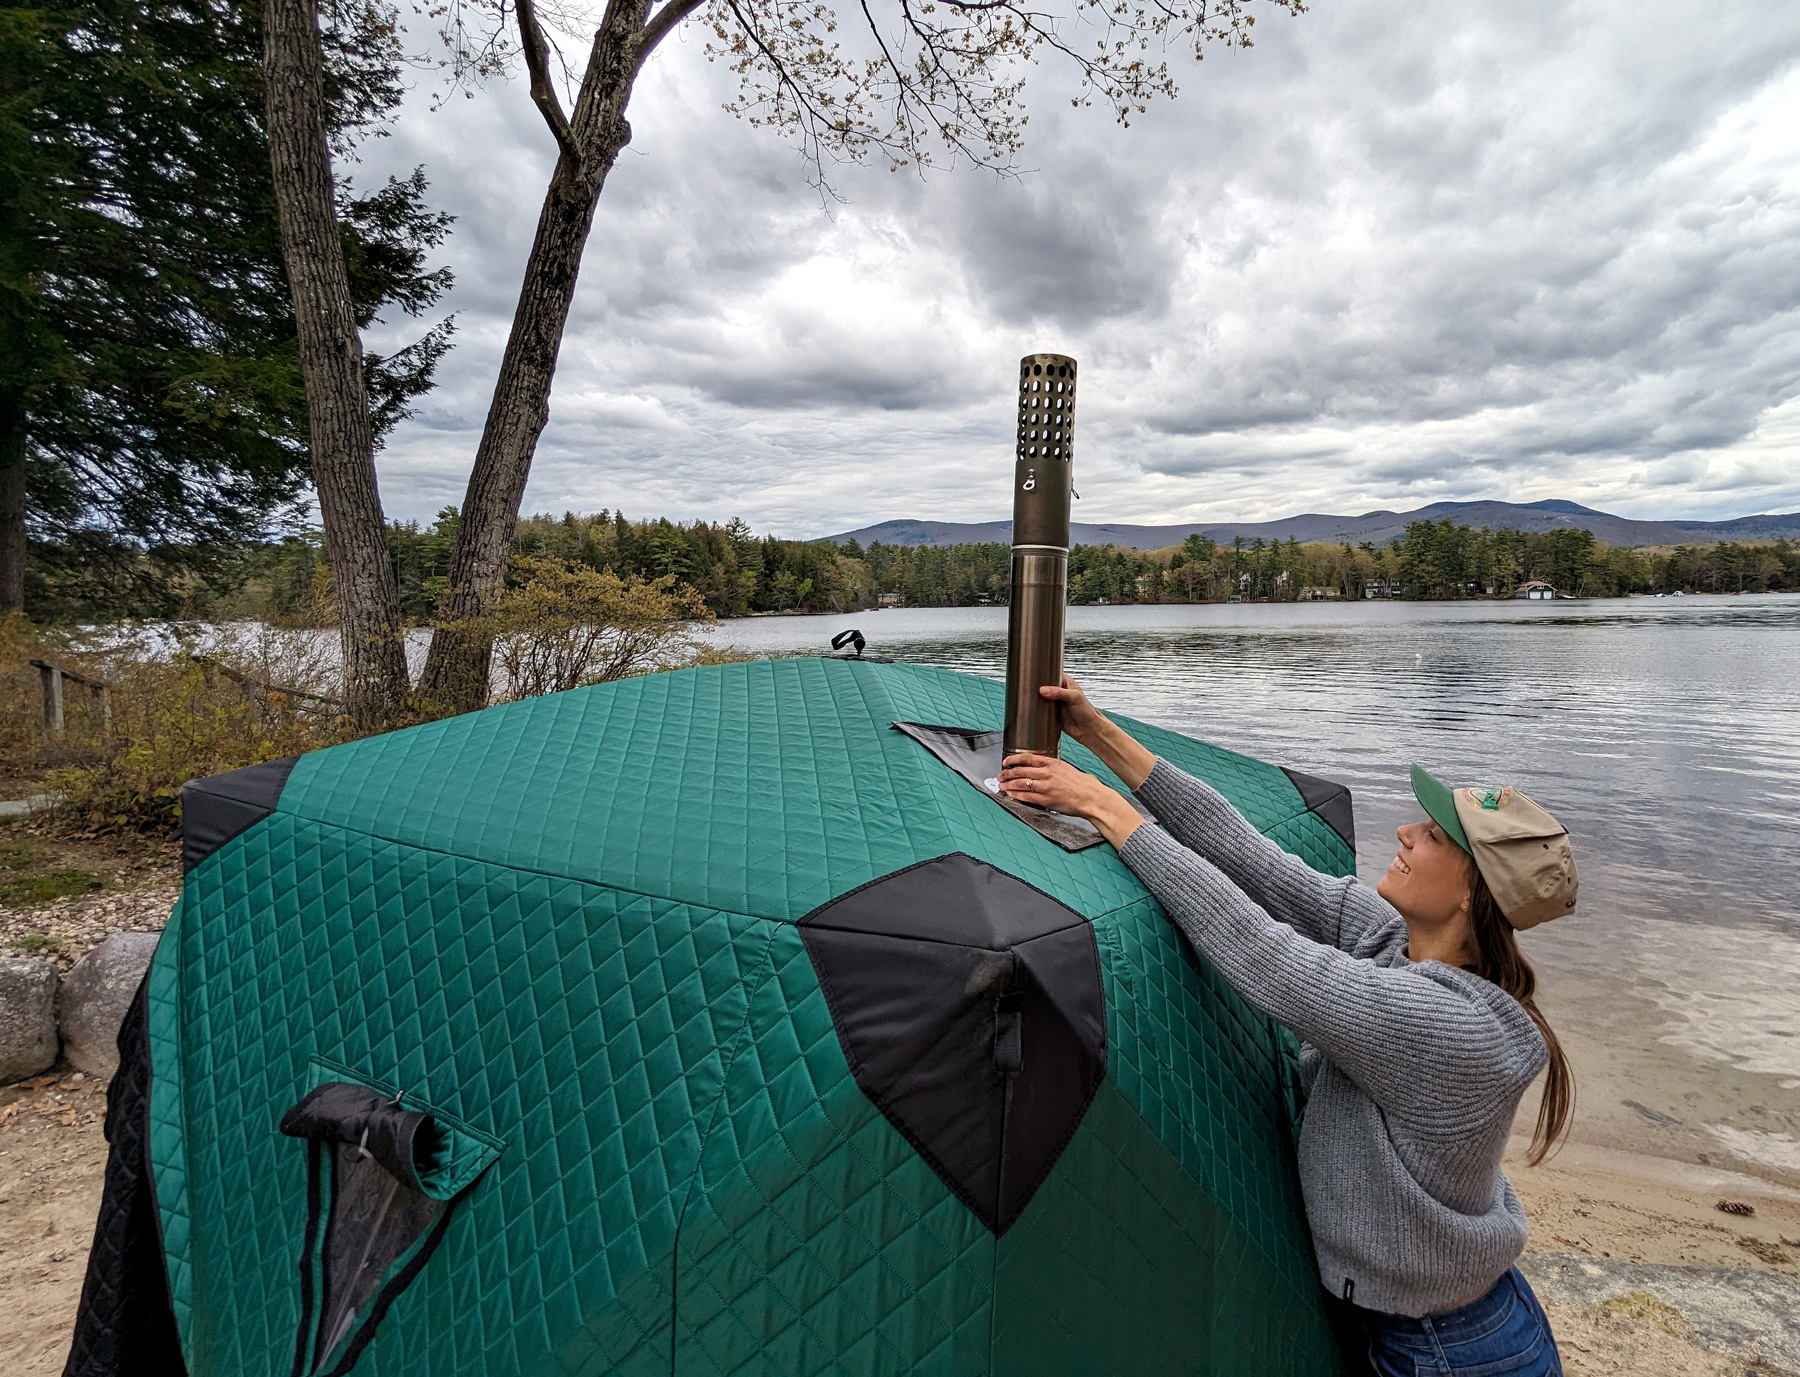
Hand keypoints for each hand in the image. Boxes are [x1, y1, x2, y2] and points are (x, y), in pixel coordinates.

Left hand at [998, 752, 1144, 849]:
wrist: (1092, 797)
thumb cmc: (1083, 785)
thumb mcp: (1067, 768)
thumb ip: (1052, 767)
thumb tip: (1039, 768)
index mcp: (1053, 763)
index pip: (1027, 757)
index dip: (1013, 759)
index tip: (1006, 761)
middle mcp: (1047, 773)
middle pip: (1020, 770)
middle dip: (1007, 773)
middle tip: (1001, 775)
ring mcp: (1046, 787)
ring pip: (1020, 783)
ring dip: (1008, 785)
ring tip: (1002, 786)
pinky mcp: (1046, 800)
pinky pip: (1026, 797)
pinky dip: (1016, 796)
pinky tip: (1011, 795)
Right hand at [1034, 675, 1154, 790]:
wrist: (1089, 730)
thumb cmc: (1087, 712)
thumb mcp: (1074, 697)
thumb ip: (1058, 692)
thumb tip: (1043, 690)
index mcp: (1066, 684)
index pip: (1052, 674)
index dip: (1043, 674)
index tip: (1033, 673)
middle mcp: (1060, 693)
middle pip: (1044, 687)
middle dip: (1037, 688)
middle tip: (1026, 686)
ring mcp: (1055, 704)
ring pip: (1042, 699)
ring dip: (1036, 700)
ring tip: (1024, 697)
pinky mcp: (1052, 715)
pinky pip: (1042, 712)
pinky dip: (1037, 712)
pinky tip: (1029, 710)